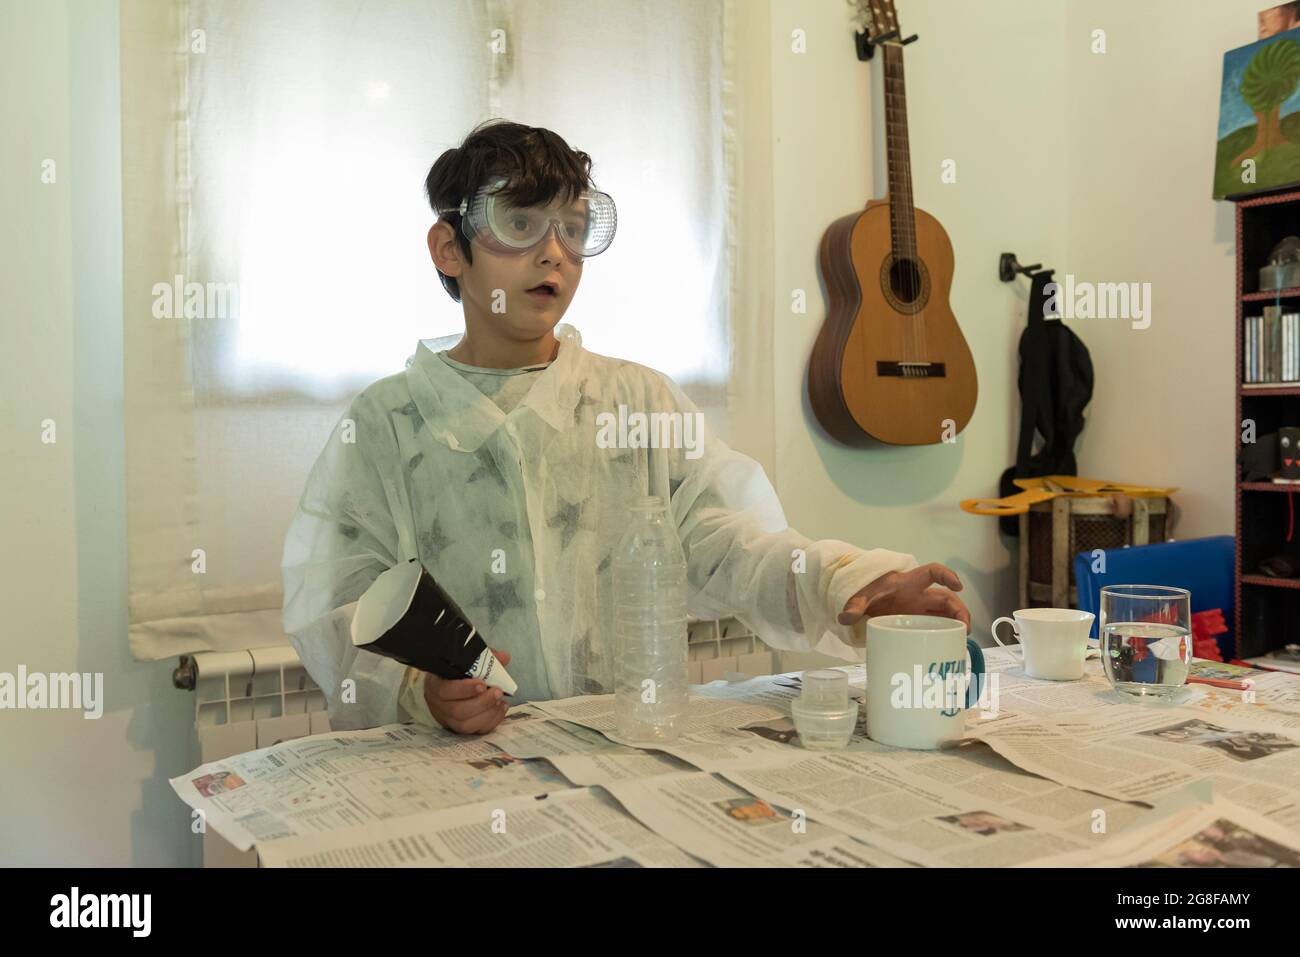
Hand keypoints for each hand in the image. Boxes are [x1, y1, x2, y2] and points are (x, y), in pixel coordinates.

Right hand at [422, 649, 511, 733]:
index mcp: (436, 685)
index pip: (445, 690)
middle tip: (498, 692)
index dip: (464, 689)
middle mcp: (438, 705)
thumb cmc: (456, 671)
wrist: (445, 685)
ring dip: (487, 714)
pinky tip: (500, 709)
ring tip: (501, 702)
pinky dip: (490, 721)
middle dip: (481, 703)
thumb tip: (504, 657)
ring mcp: (447, 719)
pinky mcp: (458, 729)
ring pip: (465, 725)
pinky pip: (474, 731)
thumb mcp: (465, 661)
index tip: (482, 684)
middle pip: (457, 711)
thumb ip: (483, 658)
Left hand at [838, 563, 970, 632]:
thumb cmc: (869, 591)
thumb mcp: (861, 595)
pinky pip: (937, 628)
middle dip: (959, 610)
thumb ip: (854, 604)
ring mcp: (921, 611)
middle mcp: (920, 596)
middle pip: (946, 599)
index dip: (947, 575)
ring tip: (962, 639)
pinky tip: (950, 647)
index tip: (958, 586)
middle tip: (964, 627)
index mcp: (909, 583)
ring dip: (957, 624)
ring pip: (946, 615)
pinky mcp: (918, 625)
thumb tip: (845, 617)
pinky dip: (946, 636)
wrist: (866, 600)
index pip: (932, 572)